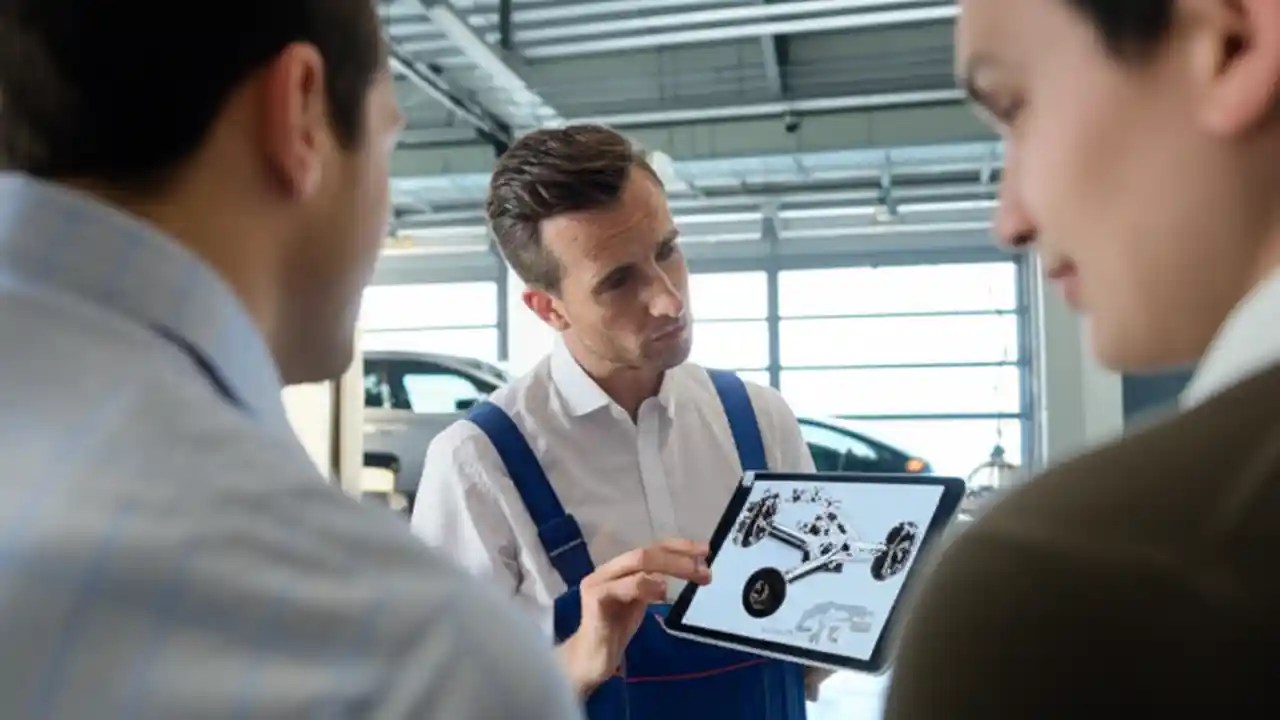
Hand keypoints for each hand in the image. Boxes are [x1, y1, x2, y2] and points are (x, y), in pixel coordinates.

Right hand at [558, 538, 711, 696]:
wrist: (589, 659)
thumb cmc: (613, 631)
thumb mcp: (639, 602)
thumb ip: (653, 585)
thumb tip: (687, 570)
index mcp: (618, 568)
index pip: (651, 548)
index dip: (679, 546)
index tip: (705, 551)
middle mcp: (607, 569)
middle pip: (646, 552)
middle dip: (679, 557)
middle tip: (705, 570)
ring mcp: (599, 581)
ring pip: (637, 561)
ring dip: (671, 567)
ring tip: (693, 577)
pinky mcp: (595, 599)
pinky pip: (624, 585)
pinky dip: (647, 585)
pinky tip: (662, 593)